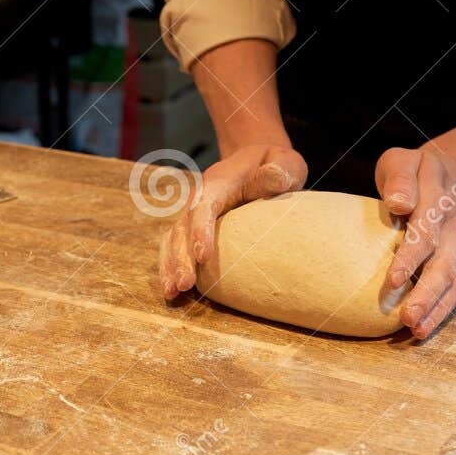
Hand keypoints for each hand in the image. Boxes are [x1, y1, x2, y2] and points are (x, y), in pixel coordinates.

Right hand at [158, 143, 307, 298]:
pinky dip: (171, 267)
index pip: (204, 205)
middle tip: (184, 284)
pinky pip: (176, 247)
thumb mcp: (284, 162)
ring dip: (171, 266)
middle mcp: (199, 198)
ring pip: (174, 239)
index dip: (200, 230)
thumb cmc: (273, 164)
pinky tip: (172, 290)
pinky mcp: (193, 228)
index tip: (202, 256)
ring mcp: (193, 214)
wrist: (257, 162)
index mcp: (218, 182)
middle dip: (181, 257)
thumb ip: (280, 170)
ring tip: (172, 292)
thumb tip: (273, 175)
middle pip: (183, 227)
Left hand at [375, 143, 455, 339]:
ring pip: (453, 282)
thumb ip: (400, 179)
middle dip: (426, 295)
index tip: (394, 280)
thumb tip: (398, 204)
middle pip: (443, 266)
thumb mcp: (403, 161)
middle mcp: (451, 230)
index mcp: (437, 203)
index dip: (410, 257)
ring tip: (416, 331)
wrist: (453, 176)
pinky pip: (454, 290)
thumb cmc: (415, 172)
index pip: (425, 233)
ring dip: (436, 309)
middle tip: (407, 318)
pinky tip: (423, 330)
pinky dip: (441, 312)